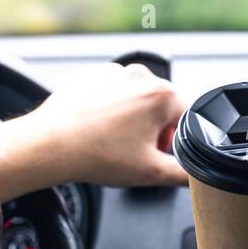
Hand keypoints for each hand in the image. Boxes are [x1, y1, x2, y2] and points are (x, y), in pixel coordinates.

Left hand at [0, 63, 187, 200]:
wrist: (50, 145)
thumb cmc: (96, 155)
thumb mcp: (151, 173)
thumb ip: (184, 175)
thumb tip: (197, 176)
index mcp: (161, 94)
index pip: (187, 117)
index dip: (177, 140)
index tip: (159, 153)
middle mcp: (140, 75)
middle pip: (161, 106)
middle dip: (153, 129)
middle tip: (134, 152)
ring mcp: (114, 72)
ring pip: (136, 99)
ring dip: (132, 119)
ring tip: (112, 142)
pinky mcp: (91, 75)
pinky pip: (111, 92)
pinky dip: (109, 109)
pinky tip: (97, 130)